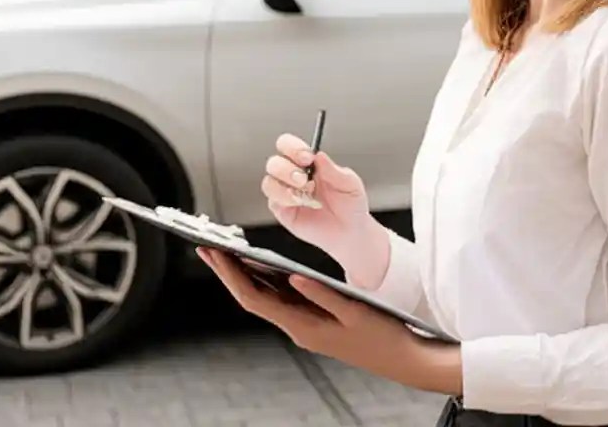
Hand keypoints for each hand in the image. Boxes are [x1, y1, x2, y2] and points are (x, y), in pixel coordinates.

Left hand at [198, 246, 461, 394]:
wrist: (401, 359)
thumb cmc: (382, 335)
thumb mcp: (355, 310)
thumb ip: (323, 293)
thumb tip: (293, 275)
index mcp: (303, 327)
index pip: (255, 299)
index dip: (231, 275)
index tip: (214, 253)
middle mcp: (297, 328)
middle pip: (253, 297)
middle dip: (228, 272)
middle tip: (205, 248)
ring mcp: (304, 326)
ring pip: (265, 299)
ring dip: (244, 276)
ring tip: (225, 251)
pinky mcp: (312, 321)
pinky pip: (282, 300)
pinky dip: (267, 281)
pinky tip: (260, 265)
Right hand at [261, 133, 389, 288]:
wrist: (350, 231)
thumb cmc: (350, 205)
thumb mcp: (349, 183)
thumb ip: (334, 169)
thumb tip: (319, 155)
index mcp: (308, 163)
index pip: (289, 146)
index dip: (293, 148)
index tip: (307, 156)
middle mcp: (294, 175)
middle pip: (274, 162)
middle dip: (287, 168)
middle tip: (304, 178)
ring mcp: (286, 193)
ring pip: (269, 181)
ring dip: (285, 185)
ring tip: (304, 193)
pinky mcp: (282, 210)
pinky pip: (273, 200)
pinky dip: (284, 199)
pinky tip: (299, 202)